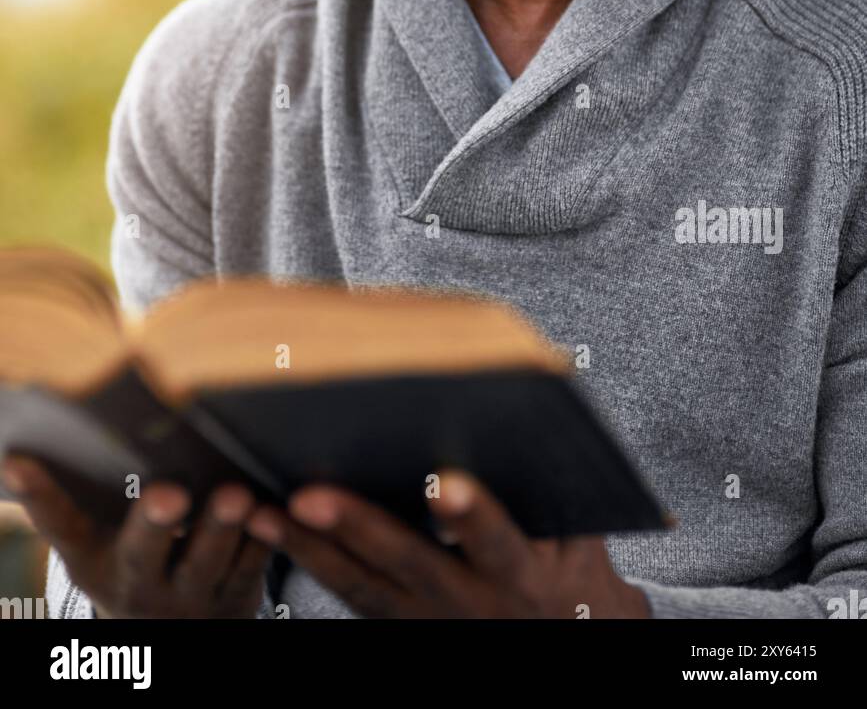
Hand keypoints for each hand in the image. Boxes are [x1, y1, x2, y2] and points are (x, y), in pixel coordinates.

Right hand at [2, 454, 273, 618]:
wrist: (177, 633)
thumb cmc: (141, 558)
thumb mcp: (106, 541)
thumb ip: (92, 491)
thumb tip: (60, 418)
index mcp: (97, 560)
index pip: (60, 527)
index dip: (39, 496)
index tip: (18, 459)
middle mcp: (137, 583)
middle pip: (142, 553)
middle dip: (153, 523)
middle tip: (168, 493)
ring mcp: (188, 596)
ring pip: (207, 561)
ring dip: (223, 528)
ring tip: (236, 495)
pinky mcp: (237, 597)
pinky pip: (254, 565)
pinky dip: (266, 536)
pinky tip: (276, 506)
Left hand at [246, 470, 649, 618]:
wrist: (566, 643)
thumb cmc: (570, 570)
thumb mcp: (576, 533)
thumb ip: (544, 486)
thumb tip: (517, 413)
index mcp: (522, 574)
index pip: (497, 542)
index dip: (471, 516)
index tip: (445, 484)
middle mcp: (469, 604)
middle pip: (406, 565)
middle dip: (356, 528)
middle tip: (309, 495)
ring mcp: (428, 622)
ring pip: (360, 586)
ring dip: (307, 548)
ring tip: (259, 510)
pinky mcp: (399, 629)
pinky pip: (349, 595)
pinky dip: (308, 560)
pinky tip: (270, 527)